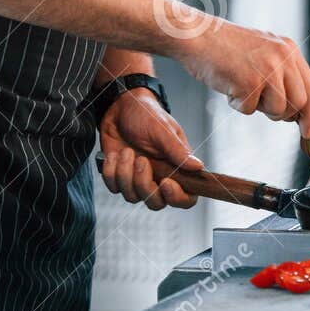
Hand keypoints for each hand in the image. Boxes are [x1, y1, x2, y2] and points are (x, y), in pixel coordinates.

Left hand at [98, 89, 201, 209]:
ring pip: (132, 197)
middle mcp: (159, 177)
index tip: (166, 182)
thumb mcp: (163, 130)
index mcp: (177, 167)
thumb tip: (198, 167)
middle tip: (141, 161)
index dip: (178, 198)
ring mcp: (138, 179)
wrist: (119, 107)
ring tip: (126, 151)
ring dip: (125, 173)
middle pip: (156, 203)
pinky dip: (111, 171)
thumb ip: (178, 151)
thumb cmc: (146, 114)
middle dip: (144, 185)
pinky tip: (115, 154)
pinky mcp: (119, 177)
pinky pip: (114, 188)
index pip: (186, 197)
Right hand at [174, 19, 309, 137]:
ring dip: (258, 108)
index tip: (307, 129)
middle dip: (283, 114)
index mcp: (288, 49)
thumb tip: (296, 109)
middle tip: (265, 108)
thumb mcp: (264, 52)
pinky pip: (250, 110)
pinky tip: (230, 86)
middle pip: (299, 103)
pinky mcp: (250, 81)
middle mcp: (282, 57)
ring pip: (277, 110)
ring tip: (242, 89)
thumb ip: (282, 74)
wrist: (197, 35)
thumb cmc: (224, 46)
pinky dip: (237, 104)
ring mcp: (268, 69)